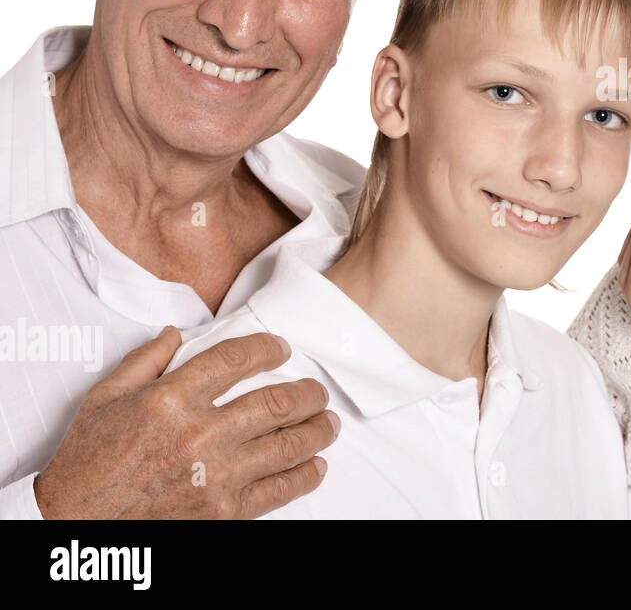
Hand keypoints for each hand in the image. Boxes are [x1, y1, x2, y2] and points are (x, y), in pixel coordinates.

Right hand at [34, 326, 339, 518]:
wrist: (73, 525)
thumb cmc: (86, 464)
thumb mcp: (104, 399)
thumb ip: (144, 361)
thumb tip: (176, 333)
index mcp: (169, 400)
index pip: (235, 360)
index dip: (267, 349)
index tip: (281, 349)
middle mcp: (198, 434)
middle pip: (275, 402)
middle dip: (308, 393)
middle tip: (318, 390)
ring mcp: (213, 475)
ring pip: (286, 444)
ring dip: (317, 431)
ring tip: (329, 423)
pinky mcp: (222, 512)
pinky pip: (278, 490)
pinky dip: (305, 476)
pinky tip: (316, 466)